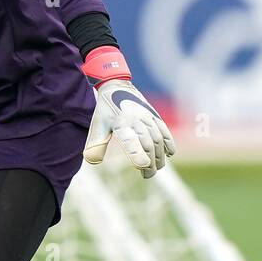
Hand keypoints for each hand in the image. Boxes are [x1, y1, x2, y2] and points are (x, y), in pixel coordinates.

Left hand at [80, 46, 175, 177]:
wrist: (116, 85)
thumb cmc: (106, 109)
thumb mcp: (97, 125)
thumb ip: (95, 144)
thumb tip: (92, 160)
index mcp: (120, 123)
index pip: (130, 140)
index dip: (137, 154)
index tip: (142, 166)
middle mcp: (136, 120)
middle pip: (147, 144)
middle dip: (150, 162)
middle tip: (147, 175)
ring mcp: (147, 117)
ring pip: (158, 139)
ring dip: (160, 156)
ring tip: (157, 168)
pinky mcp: (154, 115)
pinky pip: (164, 130)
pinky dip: (169, 142)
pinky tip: (169, 154)